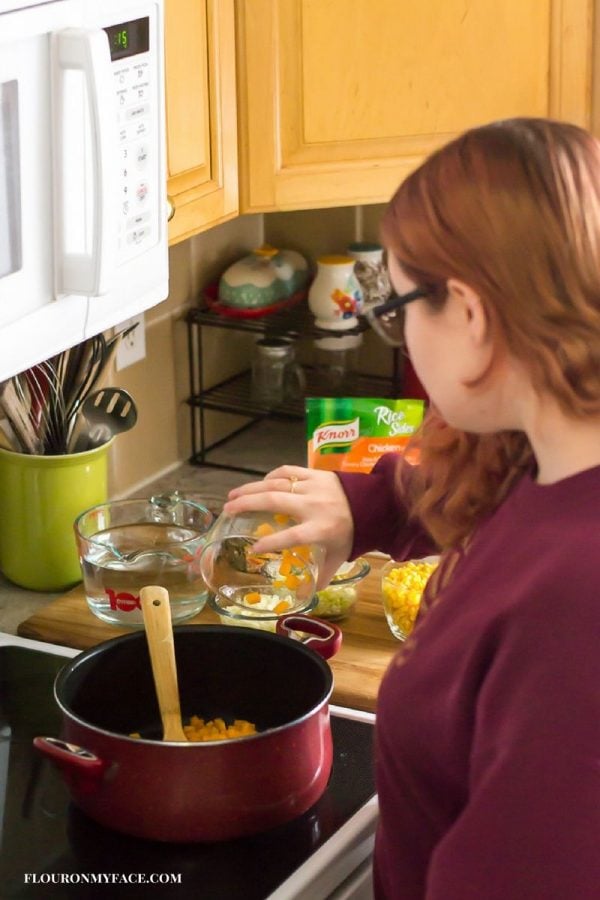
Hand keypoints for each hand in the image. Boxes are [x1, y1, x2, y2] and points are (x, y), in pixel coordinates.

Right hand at [223, 465, 353, 587]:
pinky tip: (260, 485)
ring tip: (232, 496)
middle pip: (275, 500)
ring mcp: (313, 486)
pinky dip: (271, 477)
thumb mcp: (339, 556)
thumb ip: (322, 574)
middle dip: (247, 504)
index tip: (253, 549)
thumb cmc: (354, 532)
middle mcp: (313, 505)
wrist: (376, 503)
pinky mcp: (315, 473)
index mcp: (320, 529)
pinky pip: (287, 471)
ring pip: (276, 483)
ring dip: (251, 489)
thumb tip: (308, 596)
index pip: (292, 536)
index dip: (271, 542)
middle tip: (227, 510)